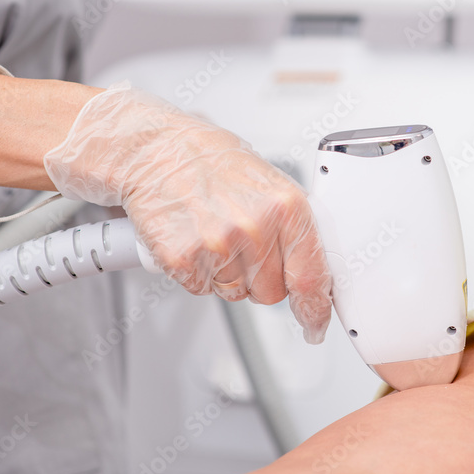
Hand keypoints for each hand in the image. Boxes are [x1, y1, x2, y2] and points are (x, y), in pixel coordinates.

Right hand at [43, 83, 331, 342]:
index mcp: (286, 206)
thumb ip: (295, 228)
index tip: (314, 323)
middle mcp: (255, 226)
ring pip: (236, 293)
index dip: (313, 307)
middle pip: (271, 292)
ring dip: (227, 274)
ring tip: (215, 234)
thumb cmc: (214, 165)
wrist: (158, 151)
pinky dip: (197, 272)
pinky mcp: (183, 259)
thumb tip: (315, 272)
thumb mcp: (270, 184)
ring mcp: (218, 244)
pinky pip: (202, 289)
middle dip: (260, 277)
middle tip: (242, 242)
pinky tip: (194, 239)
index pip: (310, 275)